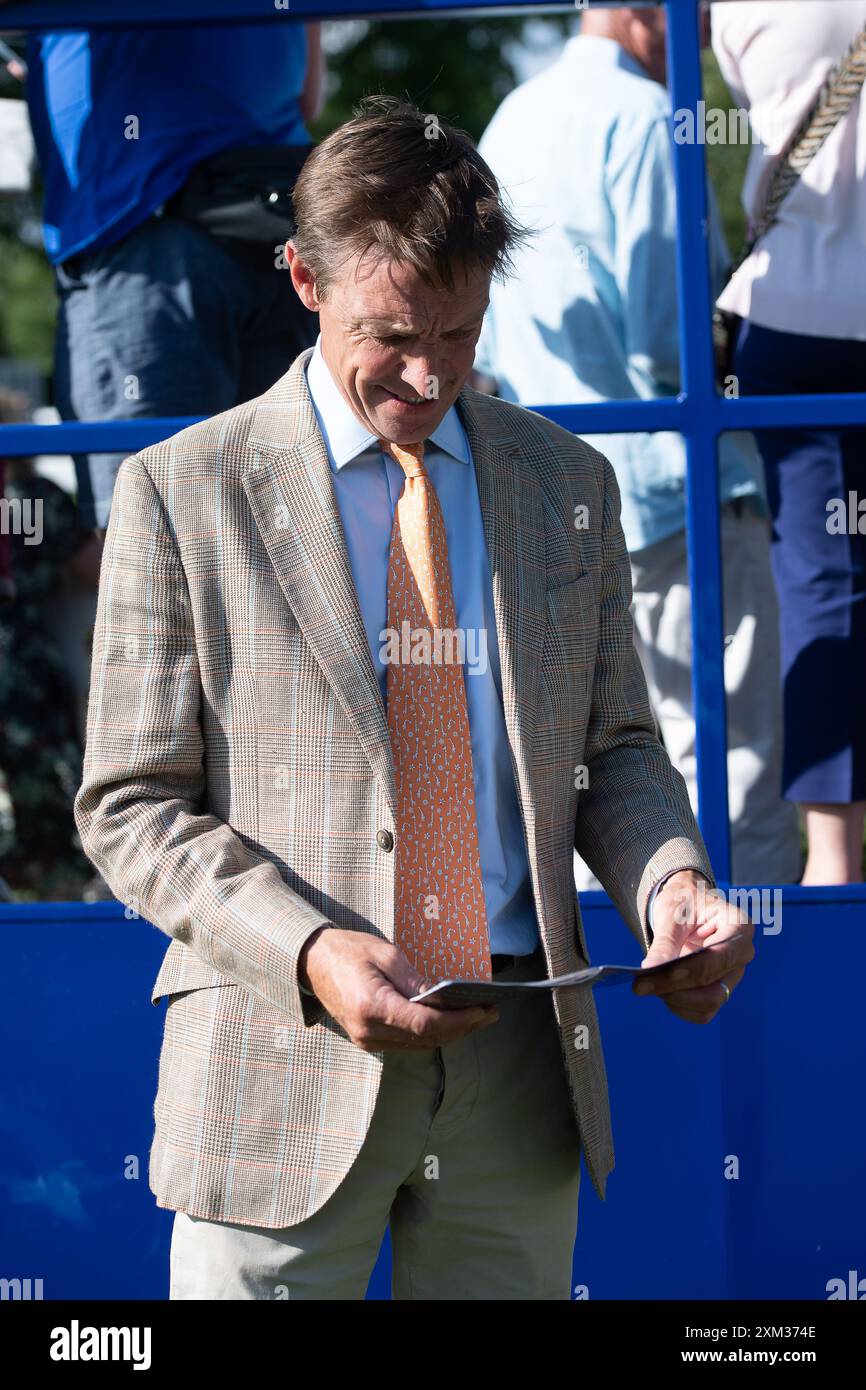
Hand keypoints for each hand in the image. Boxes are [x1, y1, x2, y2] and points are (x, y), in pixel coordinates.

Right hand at [299, 927, 498, 1051]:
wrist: (312, 963)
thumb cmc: (349, 951)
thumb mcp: (387, 955)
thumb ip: (416, 982)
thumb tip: (445, 1000)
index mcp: (372, 1006)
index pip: (425, 1024)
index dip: (459, 1020)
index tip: (483, 1009)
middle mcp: (369, 1031)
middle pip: (426, 1039)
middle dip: (462, 1028)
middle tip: (490, 1013)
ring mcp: (367, 1040)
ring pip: (419, 1045)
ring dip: (450, 1034)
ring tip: (477, 1017)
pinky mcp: (368, 1040)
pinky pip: (407, 1043)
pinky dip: (432, 1034)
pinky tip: (450, 1021)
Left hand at [632, 870, 754, 1022]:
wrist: (687, 905)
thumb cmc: (684, 903)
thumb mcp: (673, 914)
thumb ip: (665, 942)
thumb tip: (650, 969)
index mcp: (740, 928)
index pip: (719, 957)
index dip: (689, 970)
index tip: (657, 971)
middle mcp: (741, 957)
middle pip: (715, 990)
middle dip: (675, 991)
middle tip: (640, 985)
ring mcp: (731, 977)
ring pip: (707, 1006)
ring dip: (674, 1000)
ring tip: (646, 984)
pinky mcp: (719, 991)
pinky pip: (700, 1012)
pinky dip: (676, 1005)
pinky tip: (658, 988)